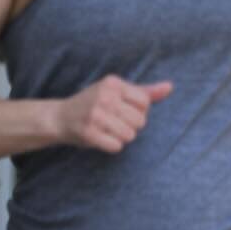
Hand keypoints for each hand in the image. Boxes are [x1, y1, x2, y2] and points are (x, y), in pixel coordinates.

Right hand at [57, 75, 172, 152]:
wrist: (60, 117)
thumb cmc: (94, 104)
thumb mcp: (117, 92)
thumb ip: (145, 92)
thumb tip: (170, 87)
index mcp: (113, 83)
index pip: (145, 103)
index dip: (139, 111)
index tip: (123, 110)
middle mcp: (104, 96)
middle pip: (140, 121)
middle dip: (131, 126)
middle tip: (114, 122)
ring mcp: (95, 114)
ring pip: (129, 135)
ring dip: (121, 137)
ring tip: (108, 130)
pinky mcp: (89, 133)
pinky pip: (117, 146)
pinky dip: (112, 146)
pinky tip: (101, 138)